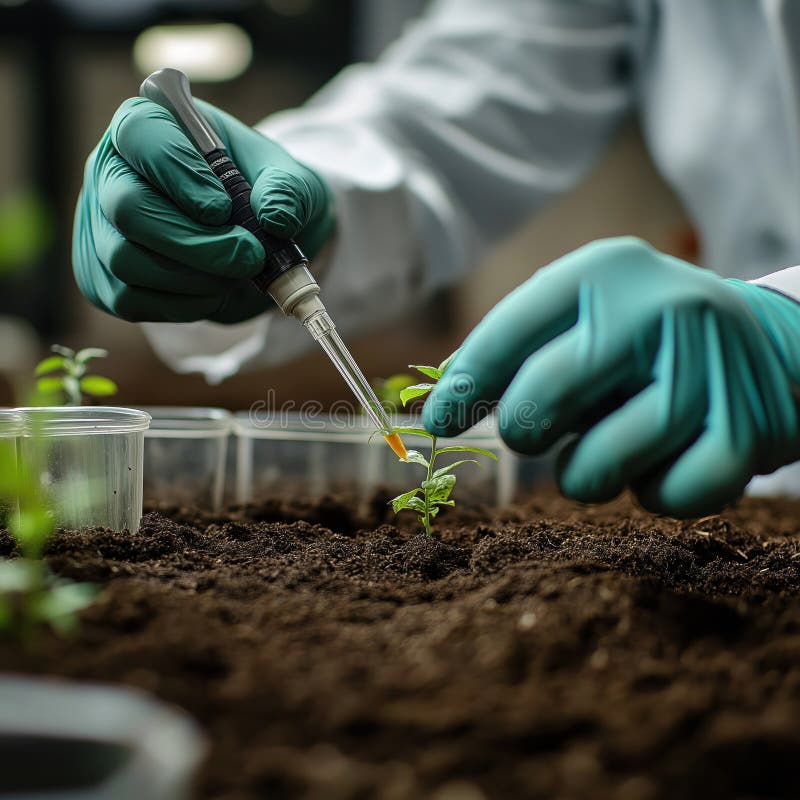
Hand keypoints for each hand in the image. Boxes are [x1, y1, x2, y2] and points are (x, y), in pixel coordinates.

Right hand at [72, 97, 334, 322]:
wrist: (257, 240)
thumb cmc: (263, 195)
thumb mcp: (291, 181)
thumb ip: (288, 190)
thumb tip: (275, 216)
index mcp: (152, 126)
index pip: (141, 134)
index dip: (179, 172)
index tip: (224, 208)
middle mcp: (113, 172)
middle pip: (128, 208)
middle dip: (196, 244)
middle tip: (250, 257)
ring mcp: (101, 226)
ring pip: (126, 260)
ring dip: (194, 278)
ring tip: (236, 273)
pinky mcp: (104, 277)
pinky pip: (130, 300)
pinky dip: (181, 305)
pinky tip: (214, 292)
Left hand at [423, 237, 799, 516]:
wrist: (768, 343)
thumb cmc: (647, 337)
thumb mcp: (588, 316)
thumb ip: (518, 351)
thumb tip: (438, 405)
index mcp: (607, 271)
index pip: (510, 331)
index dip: (463, 385)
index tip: (437, 421)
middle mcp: (661, 309)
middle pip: (541, 399)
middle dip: (521, 428)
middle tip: (531, 430)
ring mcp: (711, 371)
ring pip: (597, 465)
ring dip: (585, 472)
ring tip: (605, 448)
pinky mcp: (748, 433)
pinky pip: (663, 497)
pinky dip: (649, 493)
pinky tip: (660, 462)